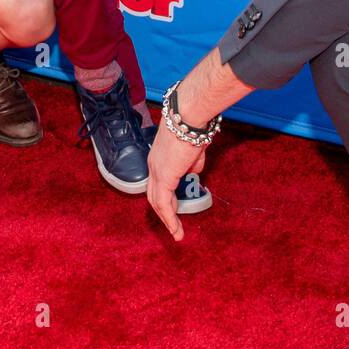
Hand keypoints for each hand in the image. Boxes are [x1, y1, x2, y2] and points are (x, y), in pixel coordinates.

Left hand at [146, 121, 207, 241]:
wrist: (188, 115)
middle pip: (153, 193)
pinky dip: (169, 218)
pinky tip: (176, 229)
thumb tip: (194, 173)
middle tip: (173, 224)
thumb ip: (193, 163)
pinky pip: (164, 204)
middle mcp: (153, 164)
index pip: (158, 181)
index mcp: (158, 156)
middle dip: (163, 210)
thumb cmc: (193, 125)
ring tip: (177, 233)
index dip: (164, 194)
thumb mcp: (195, 148)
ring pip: (157, 202)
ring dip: (167, 219)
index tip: (173, 205)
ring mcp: (157, 171)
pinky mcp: (164, 177)